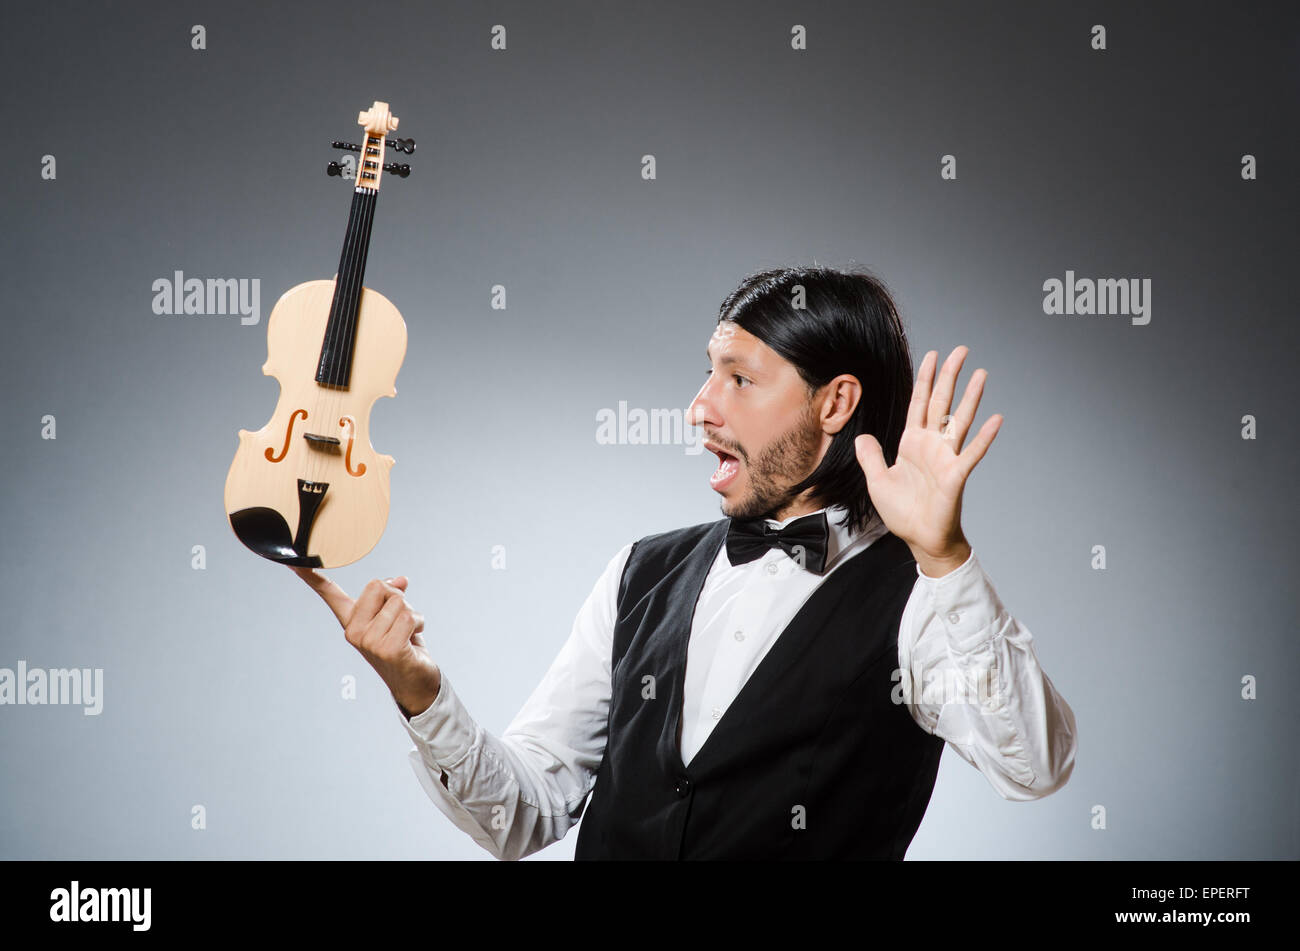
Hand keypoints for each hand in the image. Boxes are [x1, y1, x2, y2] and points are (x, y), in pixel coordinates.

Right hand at [290, 567, 441, 718]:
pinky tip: (413, 640)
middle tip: (400, 622)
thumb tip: (400, 579)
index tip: (295, 564)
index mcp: (352, 620)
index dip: (313, 578)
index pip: (330, 594)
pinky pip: (409, 617)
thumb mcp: (396, 615)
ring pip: (399, 601)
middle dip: (398, 597)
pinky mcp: (387, 649)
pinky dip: (419, 623)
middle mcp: (354, 631)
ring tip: (407, 633)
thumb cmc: (404, 646)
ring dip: (412, 614)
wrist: (415, 681)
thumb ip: (393, 594)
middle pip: (379, 585)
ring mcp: (368, 642)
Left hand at [853, 346, 1001, 574]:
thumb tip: (864, 436)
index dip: (924, 379)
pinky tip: (997, 419)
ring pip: (959, 420)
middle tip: (961, 350)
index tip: (932, 356)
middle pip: (941, 403)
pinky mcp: (955, 475)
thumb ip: (870, 457)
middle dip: (949, 376)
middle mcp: (931, 445)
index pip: (919, 403)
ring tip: (981, 373)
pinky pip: (972, 452)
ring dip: (971, 397)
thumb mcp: (877, 482)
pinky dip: (984, 436)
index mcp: (911, 443)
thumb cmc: (903, 512)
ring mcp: (945, 458)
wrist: (919, 538)